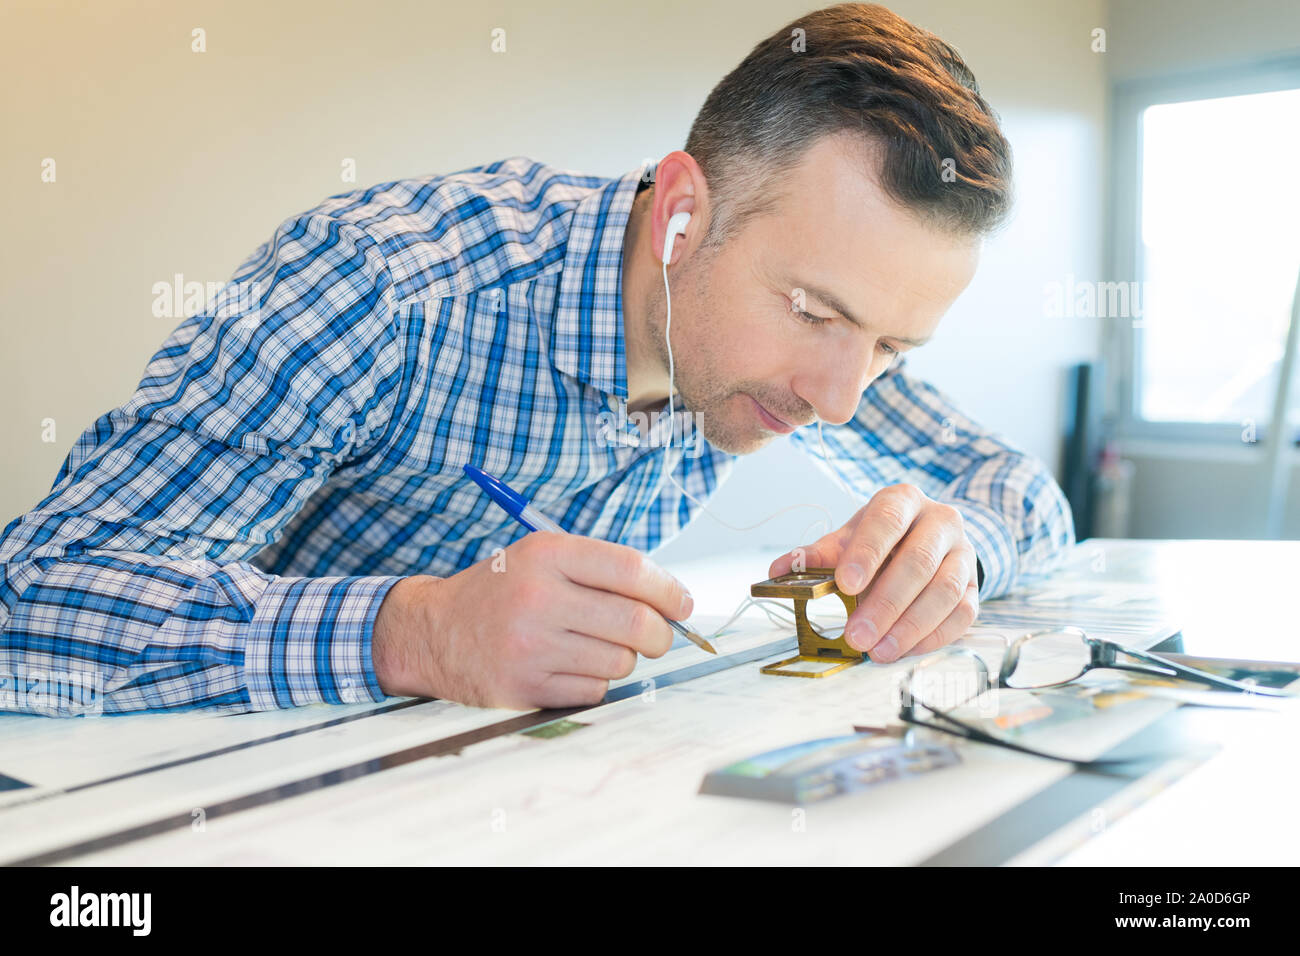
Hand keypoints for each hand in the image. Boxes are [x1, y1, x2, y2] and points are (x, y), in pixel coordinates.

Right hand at [372, 531, 692, 708]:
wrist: (433, 632)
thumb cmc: (503, 592)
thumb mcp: (542, 558)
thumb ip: (603, 571)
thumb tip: (674, 602)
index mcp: (547, 554)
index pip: (631, 569)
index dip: (670, 589)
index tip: (683, 604)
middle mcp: (538, 597)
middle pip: (637, 621)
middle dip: (661, 633)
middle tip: (657, 635)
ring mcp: (530, 645)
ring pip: (620, 661)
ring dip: (622, 659)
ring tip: (596, 647)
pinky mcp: (524, 687)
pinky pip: (594, 690)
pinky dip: (595, 682)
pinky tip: (569, 667)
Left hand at [767, 483, 978, 662]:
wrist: (929, 537)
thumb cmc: (882, 539)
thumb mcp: (849, 537)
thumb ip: (818, 554)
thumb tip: (777, 571)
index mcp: (902, 501)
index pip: (886, 521)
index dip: (867, 553)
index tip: (846, 584)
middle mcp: (940, 521)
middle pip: (918, 561)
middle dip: (885, 603)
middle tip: (856, 635)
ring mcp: (963, 553)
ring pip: (945, 590)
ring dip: (909, 626)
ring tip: (878, 650)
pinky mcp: (976, 585)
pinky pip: (963, 614)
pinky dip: (933, 636)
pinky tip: (905, 649)